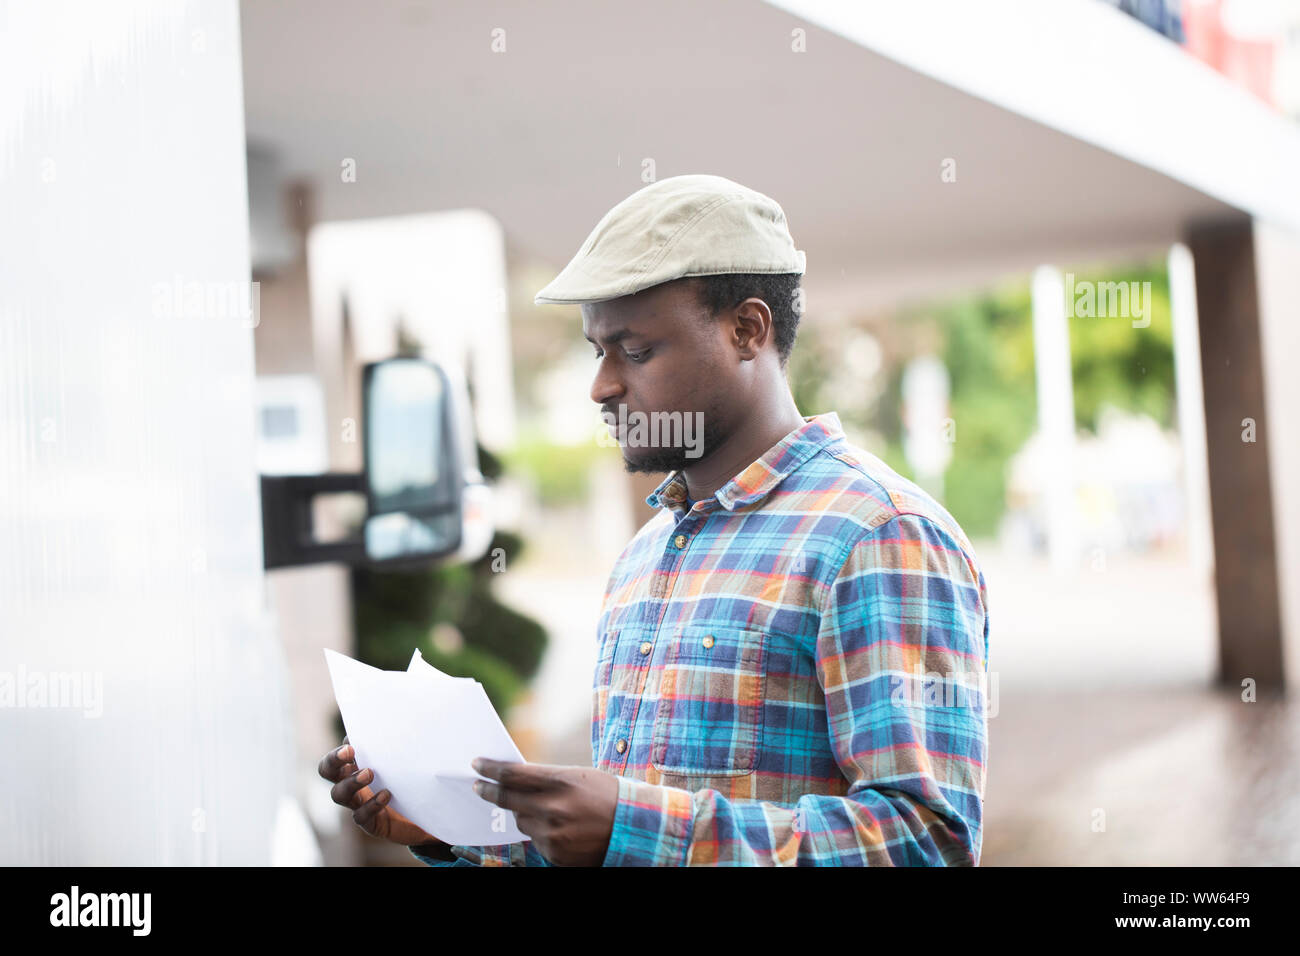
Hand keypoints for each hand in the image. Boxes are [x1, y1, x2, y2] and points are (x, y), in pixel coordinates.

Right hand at [317, 737, 437, 846]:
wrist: (428, 813)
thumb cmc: (413, 780)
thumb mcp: (405, 759)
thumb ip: (395, 744)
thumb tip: (393, 719)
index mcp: (358, 766)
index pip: (337, 755)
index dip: (339, 749)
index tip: (353, 742)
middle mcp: (353, 784)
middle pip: (327, 771)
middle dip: (333, 760)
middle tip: (349, 752)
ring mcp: (359, 804)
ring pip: (338, 794)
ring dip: (351, 782)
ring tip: (369, 773)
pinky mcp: (371, 823)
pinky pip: (361, 816)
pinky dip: (370, 805)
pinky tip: (386, 795)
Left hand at [470, 758, 619, 865]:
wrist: (634, 827)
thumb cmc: (605, 794)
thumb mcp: (577, 776)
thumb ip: (545, 778)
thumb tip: (513, 778)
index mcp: (560, 782)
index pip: (512, 774)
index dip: (490, 769)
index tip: (477, 764)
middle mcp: (553, 808)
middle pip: (507, 799)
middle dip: (488, 791)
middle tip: (478, 786)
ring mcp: (553, 834)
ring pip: (521, 821)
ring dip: (522, 812)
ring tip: (540, 808)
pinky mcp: (555, 854)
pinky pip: (536, 840)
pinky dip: (540, 831)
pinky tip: (558, 826)